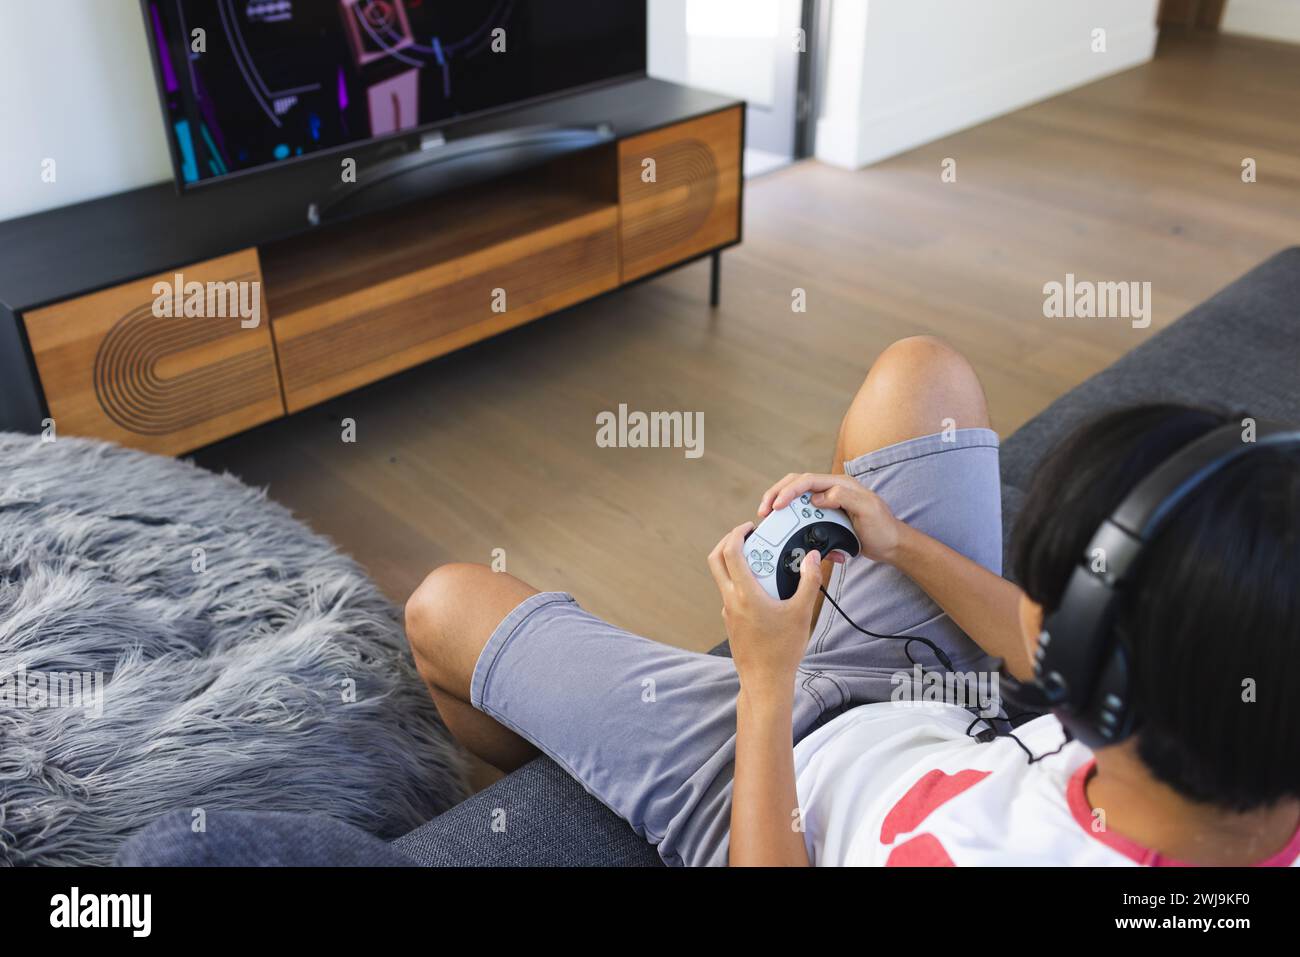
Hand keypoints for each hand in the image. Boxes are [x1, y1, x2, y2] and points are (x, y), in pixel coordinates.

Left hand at [708, 522, 822, 698]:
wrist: (765, 681)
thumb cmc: (782, 649)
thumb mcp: (802, 612)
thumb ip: (809, 581)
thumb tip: (813, 557)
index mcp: (744, 594)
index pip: (730, 552)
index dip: (737, 533)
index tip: (749, 527)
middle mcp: (730, 600)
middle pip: (715, 560)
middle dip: (727, 542)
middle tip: (746, 536)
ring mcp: (727, 612)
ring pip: (722, 577)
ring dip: (735, 563)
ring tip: (761, 562)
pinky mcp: (730, 622)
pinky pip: (730, 594)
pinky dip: (741, 583)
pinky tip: (764, 590)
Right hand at [758, 473, 902, 563]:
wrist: (891, 546)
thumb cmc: (883, 528)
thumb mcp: (868, 509)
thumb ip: (844, 497)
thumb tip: (817, 497)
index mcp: (840, 484)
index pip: (808, 480)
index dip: (789, 491)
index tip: (777, 505)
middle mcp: (831, 490)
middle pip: (796, 485)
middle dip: (777, 494)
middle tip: (764, 510)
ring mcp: (827, 504)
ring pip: (797, 501)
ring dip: (782, 509)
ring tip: (771, 519)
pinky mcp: (826, 517)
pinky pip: (805, 517)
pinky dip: (795, 524)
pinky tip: (790, 533)